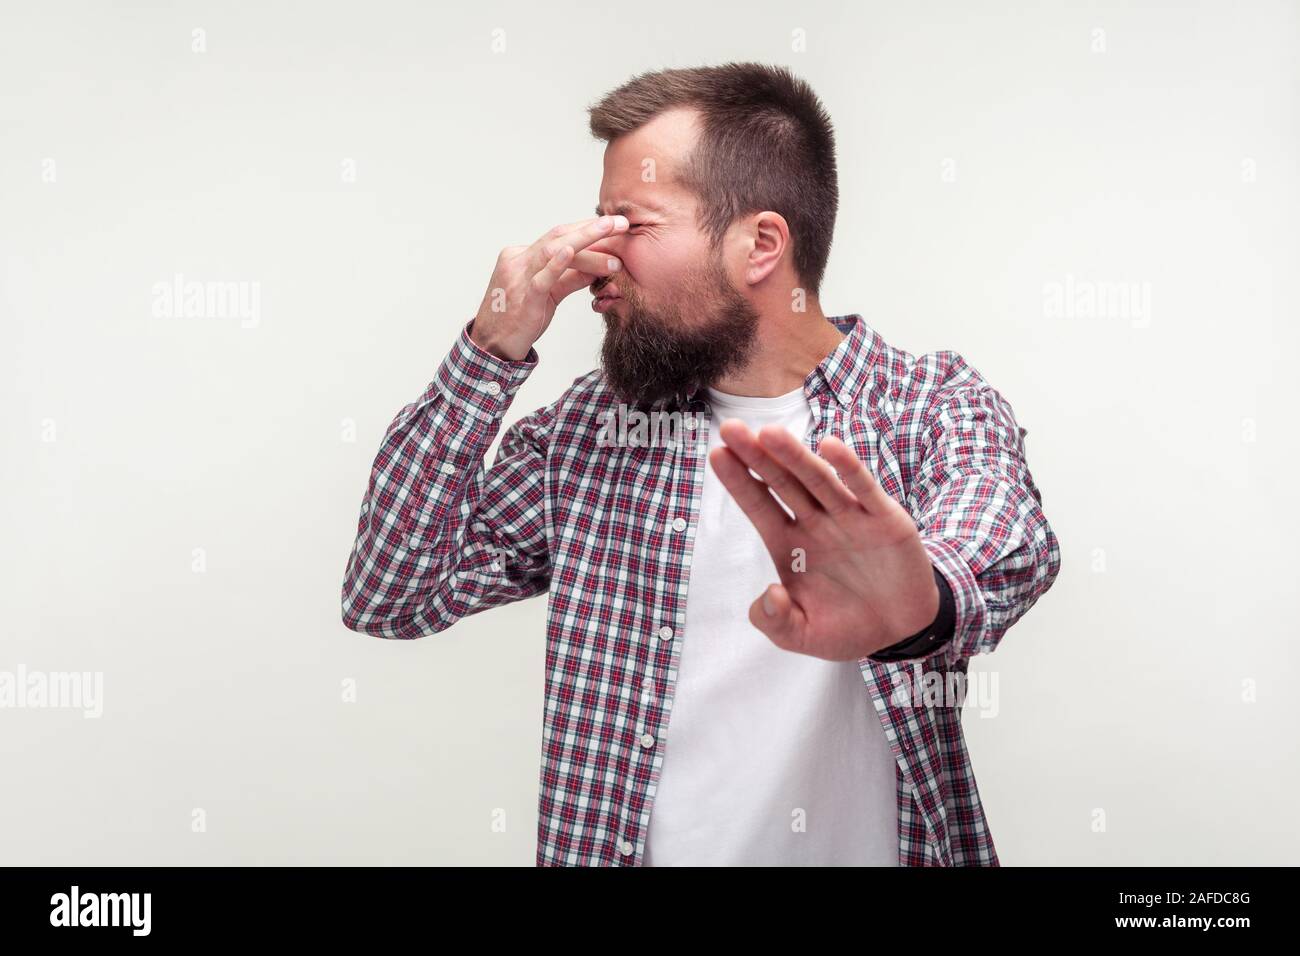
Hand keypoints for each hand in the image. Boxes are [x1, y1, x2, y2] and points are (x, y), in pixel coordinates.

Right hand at [470, 215, 628, 360]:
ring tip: (612, 234)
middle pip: (557, 236)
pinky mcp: (524, 300)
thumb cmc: (519, 319)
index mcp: (521, 256)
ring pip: (551, 251)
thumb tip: (598, 266)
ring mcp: (518, 279)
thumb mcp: (549, 294)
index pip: (557, 236)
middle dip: (591, 227)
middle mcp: (518, 261)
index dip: (586, 227)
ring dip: (585, 240)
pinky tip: (571, 252)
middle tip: (620, 221)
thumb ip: (571, 278)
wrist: (491, 346)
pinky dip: (556, 264)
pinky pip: (540, 279)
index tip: (611, 223)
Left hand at [708, 421, 939, 661]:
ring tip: (770, 434)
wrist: (901, 630)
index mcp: (789, 544)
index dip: (739, 481)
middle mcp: (815, 523)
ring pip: (817, 480)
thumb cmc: (847, 627)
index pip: (759, 506)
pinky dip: (848, 468)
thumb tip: (769, 595)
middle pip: (781, 483)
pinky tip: (830, 447)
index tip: (717, 454)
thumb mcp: (803, 636)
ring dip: (794, 456)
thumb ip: (777, 622)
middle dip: (757, 457)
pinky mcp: (883, 519)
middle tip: (731, 428)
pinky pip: (863, 489)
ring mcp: (848, 517)